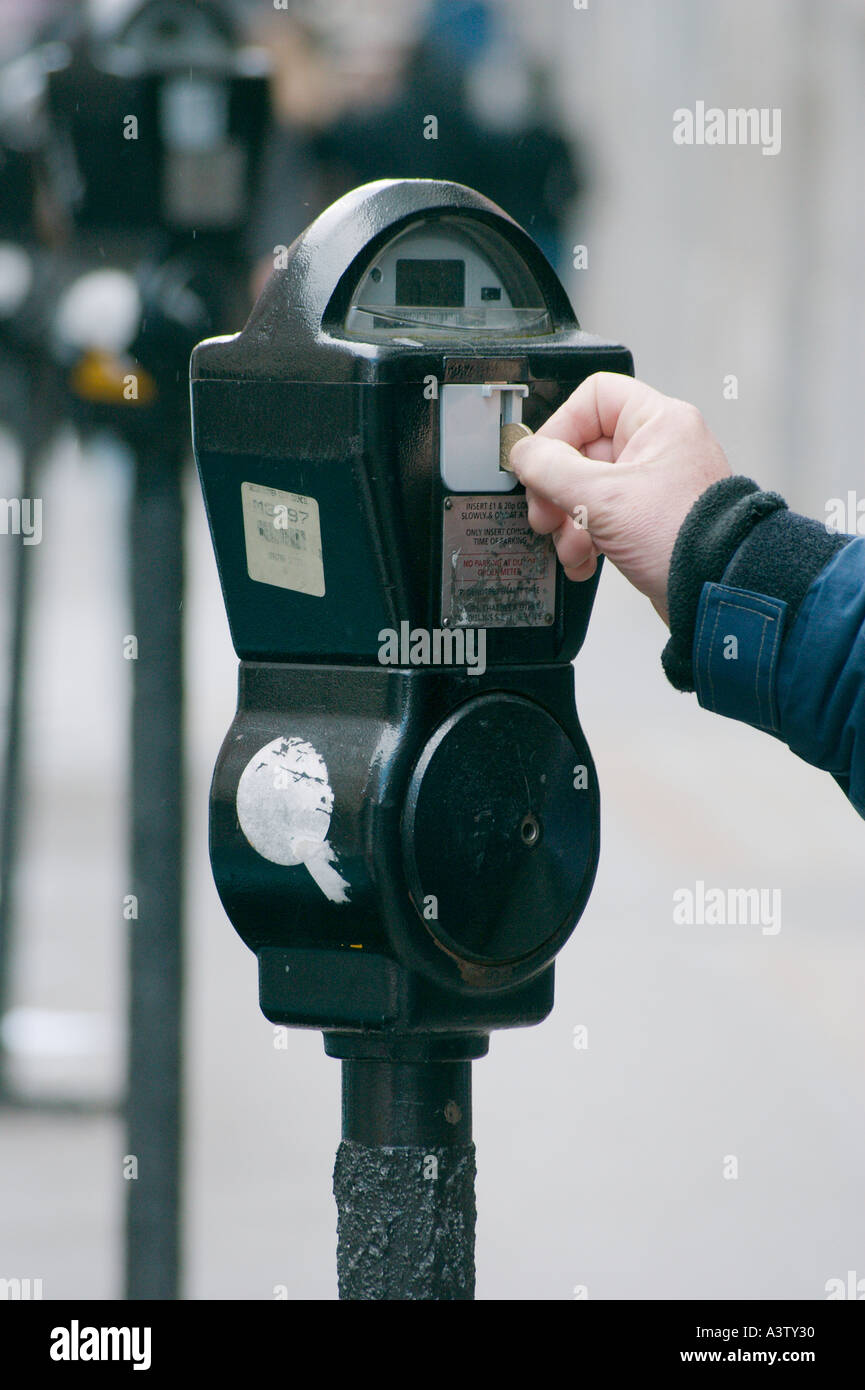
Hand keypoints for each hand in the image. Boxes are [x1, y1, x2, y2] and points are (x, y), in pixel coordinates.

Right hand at [508, 372, 731, 623]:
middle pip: (583, 451)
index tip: (541, 462)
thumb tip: (523, 454)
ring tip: (569, 547)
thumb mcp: (603, 498)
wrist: (716, 593)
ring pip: (588, 491)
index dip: (560, 428)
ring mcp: (653, 488)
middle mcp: (658, 450)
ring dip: (567, 523)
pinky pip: (602, 521)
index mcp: (658, 423)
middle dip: (557, 491)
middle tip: (546, 514)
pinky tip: (584, 562)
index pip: (594, 398)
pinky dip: (585, 541)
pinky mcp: (649, 523)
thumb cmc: (685, 539)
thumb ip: (552, 470)